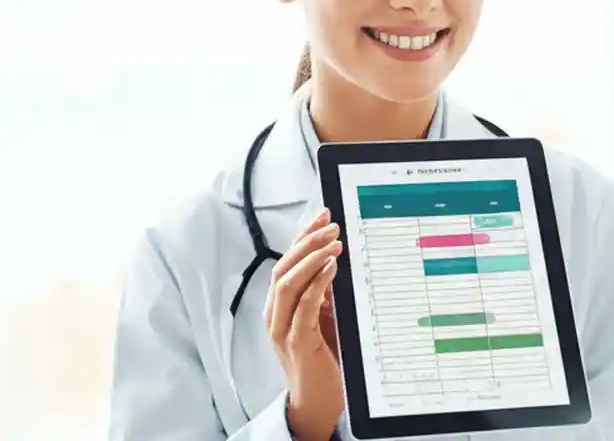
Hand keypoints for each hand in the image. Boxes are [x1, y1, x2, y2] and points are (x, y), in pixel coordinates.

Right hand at [265, 207, 344, 440]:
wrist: (320, 400)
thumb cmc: (325, 357)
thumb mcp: (325, 316)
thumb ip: (324, 290)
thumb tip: (336, 255)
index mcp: (279, 305)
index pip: (287, 261)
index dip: (302, 235)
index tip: (323, 215)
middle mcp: (275, 314)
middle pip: (283, 268)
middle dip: (307, 242)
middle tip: (333, 226)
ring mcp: (282, 330)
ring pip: (287, 284)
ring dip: (311, 259)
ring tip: (334, 244)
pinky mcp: (297, 344)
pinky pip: (302, 309)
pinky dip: (316, 285)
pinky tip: (331, 269)